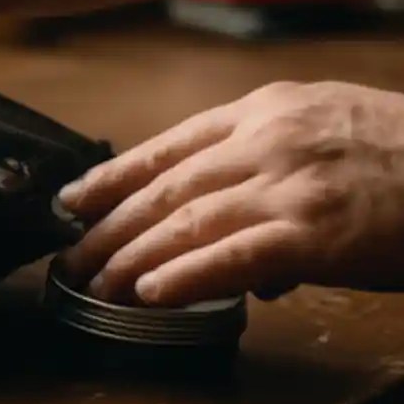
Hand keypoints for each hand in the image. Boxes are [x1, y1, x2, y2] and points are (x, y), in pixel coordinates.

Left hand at [58, 81, 403, 306]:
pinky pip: (231, 256)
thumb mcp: (332, 141)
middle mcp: (267, 138)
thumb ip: (274, 186)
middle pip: (164, 187)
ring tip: (95, 284)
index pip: (168, 145)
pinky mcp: (316, 231)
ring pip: (184, 222)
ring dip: (130, 258)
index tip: (72, 199)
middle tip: (70, 256)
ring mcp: (290, 182)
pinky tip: (150, 294)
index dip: (112, 175)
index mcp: (266, 110)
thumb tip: (243, 270)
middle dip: (108, 225)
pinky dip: (184, 276)